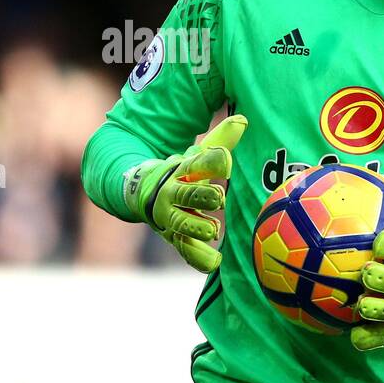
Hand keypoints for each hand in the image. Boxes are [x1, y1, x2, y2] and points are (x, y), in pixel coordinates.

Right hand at [125, 114, 247, 272]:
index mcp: (182, 170)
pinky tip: (215, 264)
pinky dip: (198, 258)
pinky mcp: (173, 237)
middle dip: (200, 195)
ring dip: (196, 226)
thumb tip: (243, 119)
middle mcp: (172, 192)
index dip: (212, 162)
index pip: (198, 163)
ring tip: (213, 229)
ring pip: (181, 223)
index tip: (227, 161)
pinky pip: (184, 250)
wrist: (140, 190)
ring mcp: (170, 216)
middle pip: (186, 194)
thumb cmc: (182, 172)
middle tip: (218, 197)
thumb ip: (221, 140)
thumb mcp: (198, 155)